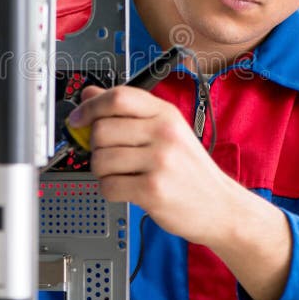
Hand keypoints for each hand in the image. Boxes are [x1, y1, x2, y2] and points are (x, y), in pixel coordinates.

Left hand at [68, 84, 244, 247]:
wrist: (219, 205)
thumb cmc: (189, 169)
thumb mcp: (165, 130)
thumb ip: (126, 111)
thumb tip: (89, 94)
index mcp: (165, 113)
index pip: (118, 97)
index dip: (90, 107)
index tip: (78, 118)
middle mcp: (164, 133)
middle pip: (102, 129)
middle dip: (95, 146)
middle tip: (109, 155)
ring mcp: (160, 161)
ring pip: (100, 159)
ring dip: (101, 171)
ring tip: (121, 174)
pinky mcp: (153, 190)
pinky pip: (108, 186)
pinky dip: (109, 190)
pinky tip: (127, 189)